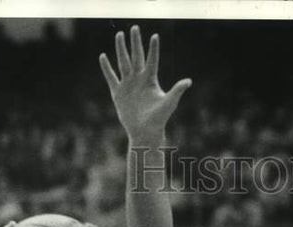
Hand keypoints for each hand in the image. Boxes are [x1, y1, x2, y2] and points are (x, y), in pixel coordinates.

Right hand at [100, 26, 191, 143]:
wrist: (144, 133)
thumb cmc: (159, 119)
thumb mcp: (168, 103)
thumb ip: (177, 91)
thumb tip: (189, 81)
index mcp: (151, 80)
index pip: (152, 60)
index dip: (154, 49)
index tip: (155, 36)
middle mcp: (139, 79)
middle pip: (136, 56)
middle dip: (135, 43)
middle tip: (134, 28)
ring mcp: (128, 85)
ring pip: (123, 63)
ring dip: (121, 49)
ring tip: (119, 35)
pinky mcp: (118, 93)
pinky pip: (111, 77)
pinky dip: (106, 68)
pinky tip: (103, 56)